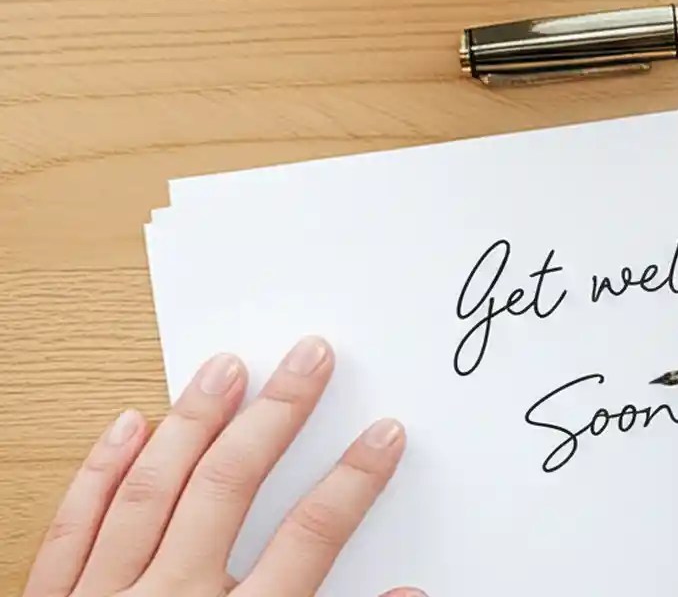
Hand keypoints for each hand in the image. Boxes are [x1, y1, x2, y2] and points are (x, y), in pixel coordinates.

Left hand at [23, 336, 422, 596]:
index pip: (309, 539)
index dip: (353, 481)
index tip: (383, 434)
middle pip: (229, 489)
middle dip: (278, 416)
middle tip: (309, 358)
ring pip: (152, 489)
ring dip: (194, 420)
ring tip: (227, 367)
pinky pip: (74, 525)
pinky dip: (101, 471)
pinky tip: (128, 422)